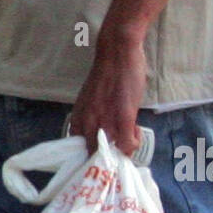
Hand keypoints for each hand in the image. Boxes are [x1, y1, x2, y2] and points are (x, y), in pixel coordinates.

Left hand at [68, 30, 147, 155]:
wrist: (117, 53)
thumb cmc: (107, 74)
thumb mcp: (92, 100)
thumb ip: (93, 117)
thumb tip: (102, 134)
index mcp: (79, 117)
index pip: (77, 149)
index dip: (90, 157)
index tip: (101, 156)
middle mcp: (88, 122)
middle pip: (92, 156)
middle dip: (106, 159)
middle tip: (119, 151)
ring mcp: (105, 121)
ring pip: (111, 153)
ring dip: (122, 151)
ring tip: (129, 137)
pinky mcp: (123, 117)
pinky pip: (127, 144)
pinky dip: (133, 144)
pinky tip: (136, 133)